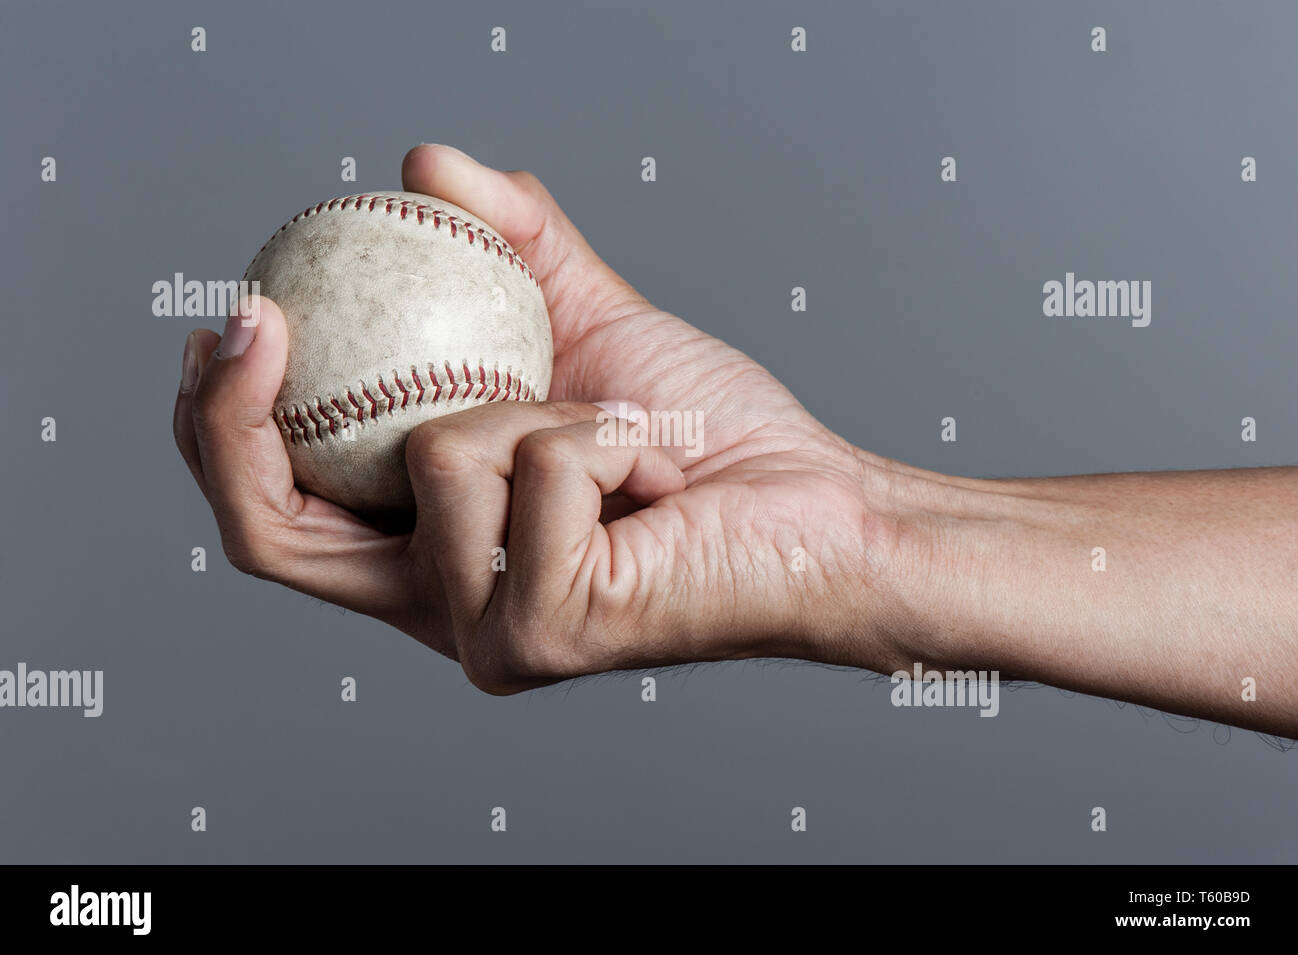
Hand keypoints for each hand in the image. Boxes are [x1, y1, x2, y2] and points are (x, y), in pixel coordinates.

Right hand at [173, 144, 903, 691]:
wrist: (817, 503)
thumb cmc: (709, 438)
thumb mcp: (592, 327)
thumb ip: (511, 249)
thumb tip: (422, 161)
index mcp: (424, 550)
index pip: (276, 509)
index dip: (220, 424)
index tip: (234, 314)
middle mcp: (436, 610)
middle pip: (268, 534)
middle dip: (232, 420)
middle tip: (253, 316)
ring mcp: (483, 635)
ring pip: (434, 460)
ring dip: (537, 403)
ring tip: (620, 434)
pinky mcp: (541, 635)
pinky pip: (529, 470)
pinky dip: (599, 433)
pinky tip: (651, 473)